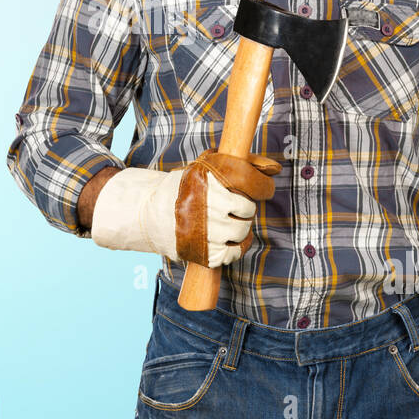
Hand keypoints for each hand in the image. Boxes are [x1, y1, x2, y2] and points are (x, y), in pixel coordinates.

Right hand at [90, 150, 280, 266]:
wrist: (147, 214)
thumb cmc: (179, 190)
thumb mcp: (199, 169)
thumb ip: (229, 166)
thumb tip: (271, 166)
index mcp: (208, 179)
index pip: (250, 181)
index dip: (263, 185)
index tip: (266, 188)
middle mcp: (208, 203)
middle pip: (248, 210)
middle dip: (246, 210)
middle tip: (237, 209)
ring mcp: (206, 230)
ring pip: (242, 231)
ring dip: (241, 229)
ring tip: (230, 224)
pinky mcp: (203, 251)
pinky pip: (232, 253)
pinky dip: (234, 249)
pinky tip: (228, 241)